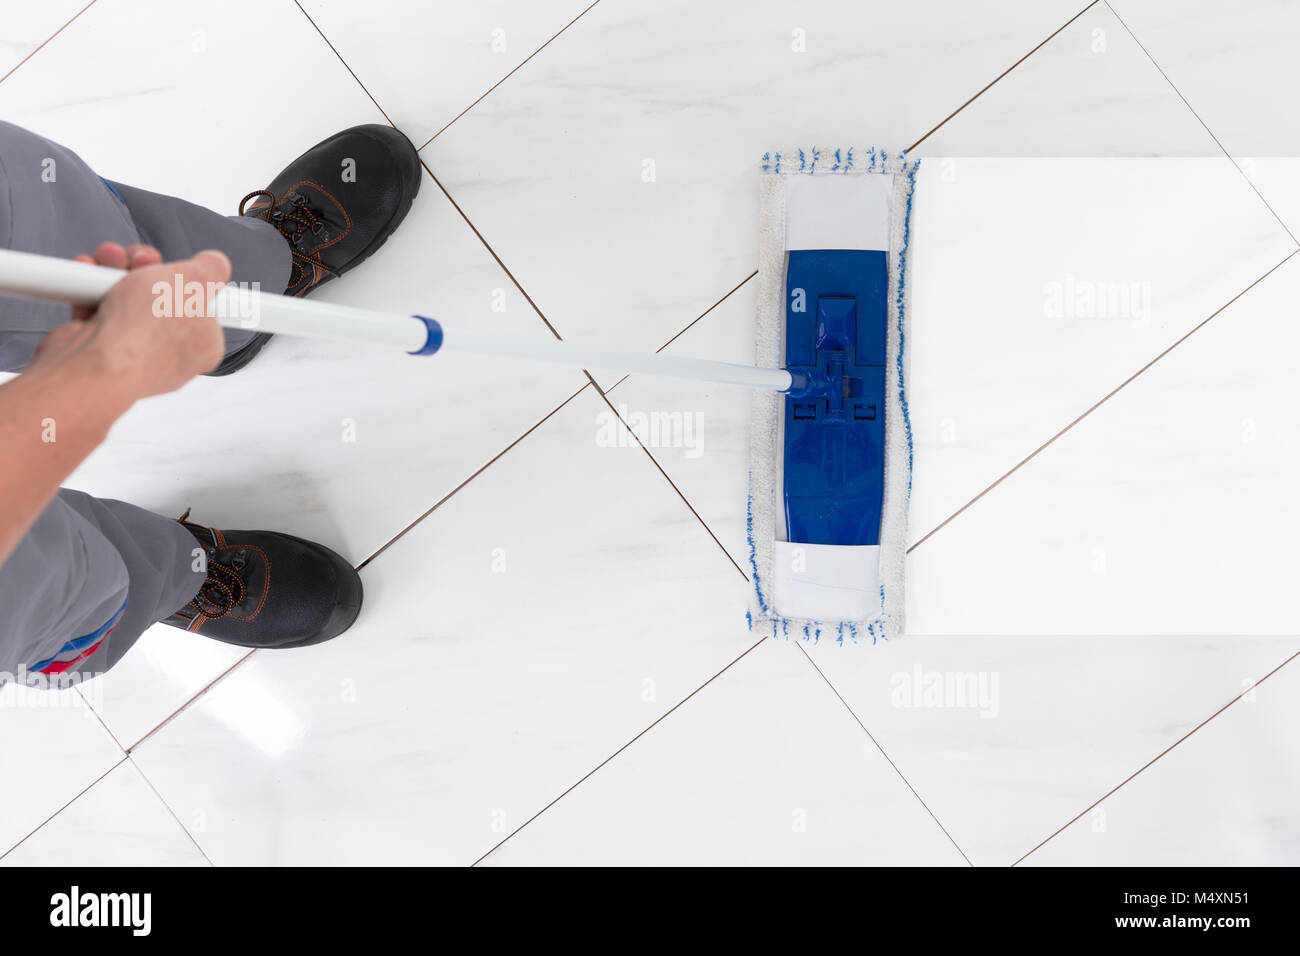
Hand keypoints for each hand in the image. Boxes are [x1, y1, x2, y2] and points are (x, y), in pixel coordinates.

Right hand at [31, 242, 229, 407]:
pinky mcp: (96, 345)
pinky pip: (94, 307)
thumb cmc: (145, 332)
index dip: (186, 279)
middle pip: (159, 293)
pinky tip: (87, 275)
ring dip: (112, 272)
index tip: (176, 269)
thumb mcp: (194, 281)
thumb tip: (216, 263)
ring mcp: (130, 349)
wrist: (91, 362)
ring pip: (124, 296)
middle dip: (143, 268)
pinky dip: (86, 289)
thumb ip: (212, 268)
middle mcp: (169, 351)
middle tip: (138, 263)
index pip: (203, 306)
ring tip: (109, 263)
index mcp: (203, 343)